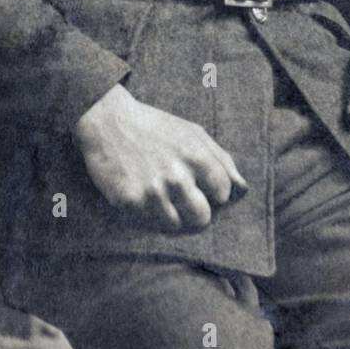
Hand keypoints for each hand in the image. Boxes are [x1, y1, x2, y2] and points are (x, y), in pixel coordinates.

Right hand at [73, 83, 247, 230]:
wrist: (107, 121)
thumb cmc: (155, 127)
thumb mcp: (193, 133)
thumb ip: (221, 160)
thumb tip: (242, 189)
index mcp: (197, 156)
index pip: (223, 194)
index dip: (215, 193)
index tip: (203, 187)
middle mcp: (176, 176)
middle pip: (203, 219)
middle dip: (197, 213)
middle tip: (185, 201)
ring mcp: (152, 191)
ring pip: (177, 227)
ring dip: (173, 216)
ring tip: (162, 197)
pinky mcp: (130, 202)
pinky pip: (150, 224)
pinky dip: (150, 215)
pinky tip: (144, 196)